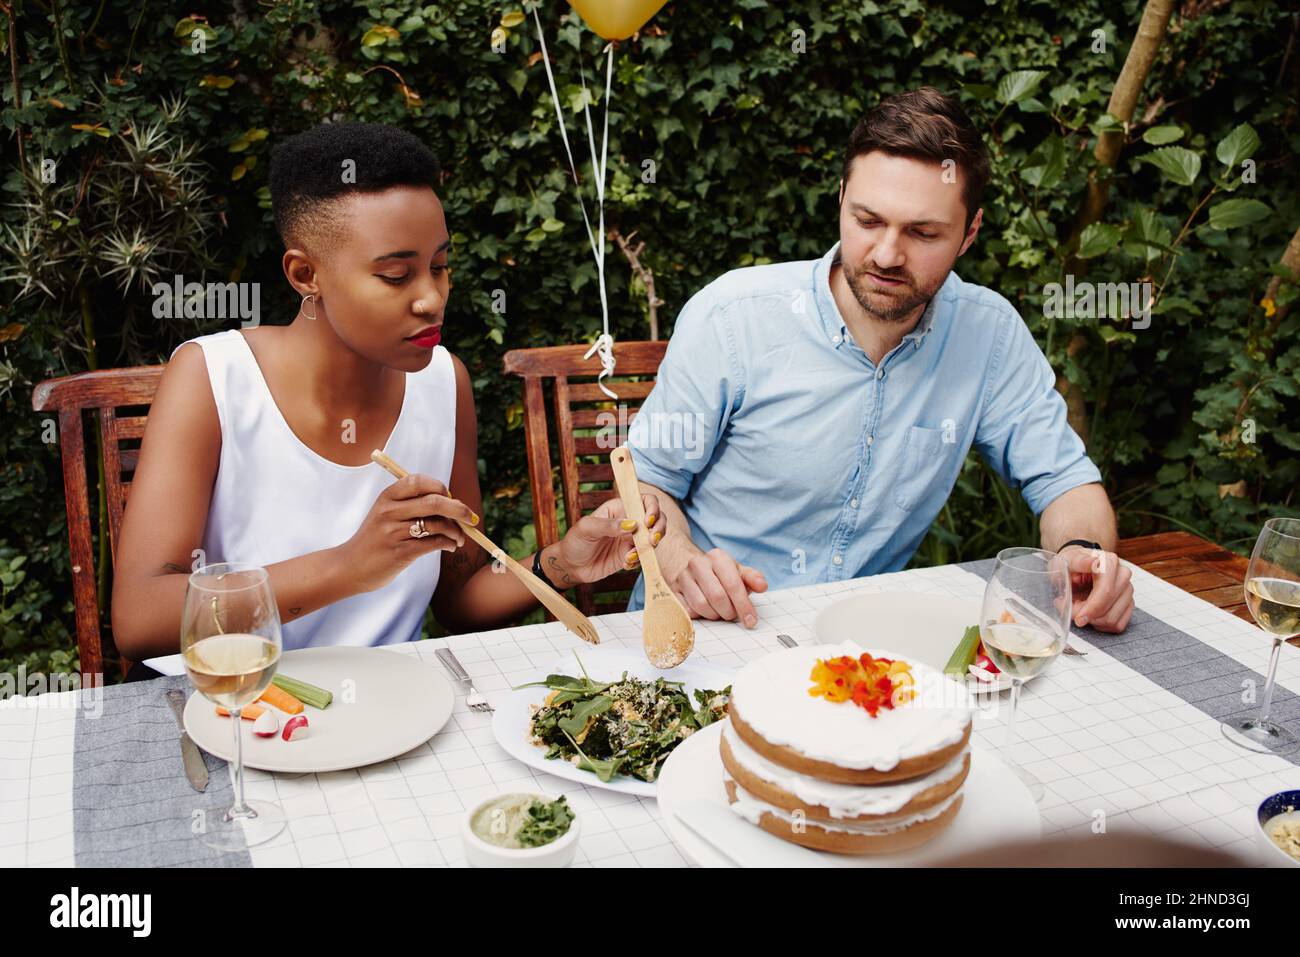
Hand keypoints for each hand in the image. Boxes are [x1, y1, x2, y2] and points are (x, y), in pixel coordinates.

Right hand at [340, 474, 474, 592]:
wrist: (350, 566)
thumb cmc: (376, 539)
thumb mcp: (386, 513)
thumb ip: (412, 504)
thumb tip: (452, 501)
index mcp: (387, 497)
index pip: (418, 481)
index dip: (439, 487)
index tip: (450, 497)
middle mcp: (389, 511)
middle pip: (434, 502)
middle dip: (459, 509)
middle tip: (471, 518)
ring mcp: (393, 532)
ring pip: (437, 524)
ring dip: (456, 531)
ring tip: (459, 538)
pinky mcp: (399, 552)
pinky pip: (434, 543)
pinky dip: (448, 543)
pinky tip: (450, 546)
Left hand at [548, 493, 667, 584]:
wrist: (570, 566)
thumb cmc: (575, 541)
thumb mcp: (587, 528)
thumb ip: (609, 525)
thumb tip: (632, 525)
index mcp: (620, 508)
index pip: (644, 501)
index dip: (652, 508)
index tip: (648, 522)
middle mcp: (629, 521)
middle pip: (657, 519)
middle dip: (659, 529)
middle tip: (652, 541)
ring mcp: (631, 539)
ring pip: (653, 539)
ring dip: (648, 548)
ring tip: (631, 556)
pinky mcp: (631, 555)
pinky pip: (644, 557)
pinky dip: (638, 561)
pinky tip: (624, 564)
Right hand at [660, 542, 767, 628]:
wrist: (679, 558)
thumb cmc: (712, 569)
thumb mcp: (733, 569)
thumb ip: (751, 577)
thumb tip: (762, 586)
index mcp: (717, 557)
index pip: (733, 584)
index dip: (744, 606)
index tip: (751, 621)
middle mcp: (698, 564)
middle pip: (717, 598)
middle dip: (728, 612)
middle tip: (732, 614)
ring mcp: (682, 577)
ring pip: (701, 606)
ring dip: (714, 614)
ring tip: (718, 611)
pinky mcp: (671, 590)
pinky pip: (687, 611)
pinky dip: (699, 615)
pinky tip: (704, 609)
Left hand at [1060, 545, 1132, 632]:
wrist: (1077, 569)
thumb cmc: (1071, 565)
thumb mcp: (1068, 560)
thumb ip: (1080, 562)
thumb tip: (1093, 563)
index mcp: (1109, 562)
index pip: (1106, 592)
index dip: (1091, 608)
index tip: (1078, 618)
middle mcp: (1123, 575)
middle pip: (1109, 609)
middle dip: (1088, 615)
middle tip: (1072, 610)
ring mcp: (1128, 590)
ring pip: (1113, 620)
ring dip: (1092, 620)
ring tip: (1080, 608)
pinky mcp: (1128, 604)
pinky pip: (1117, 625)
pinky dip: (1100, 624)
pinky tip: (1091, 614)